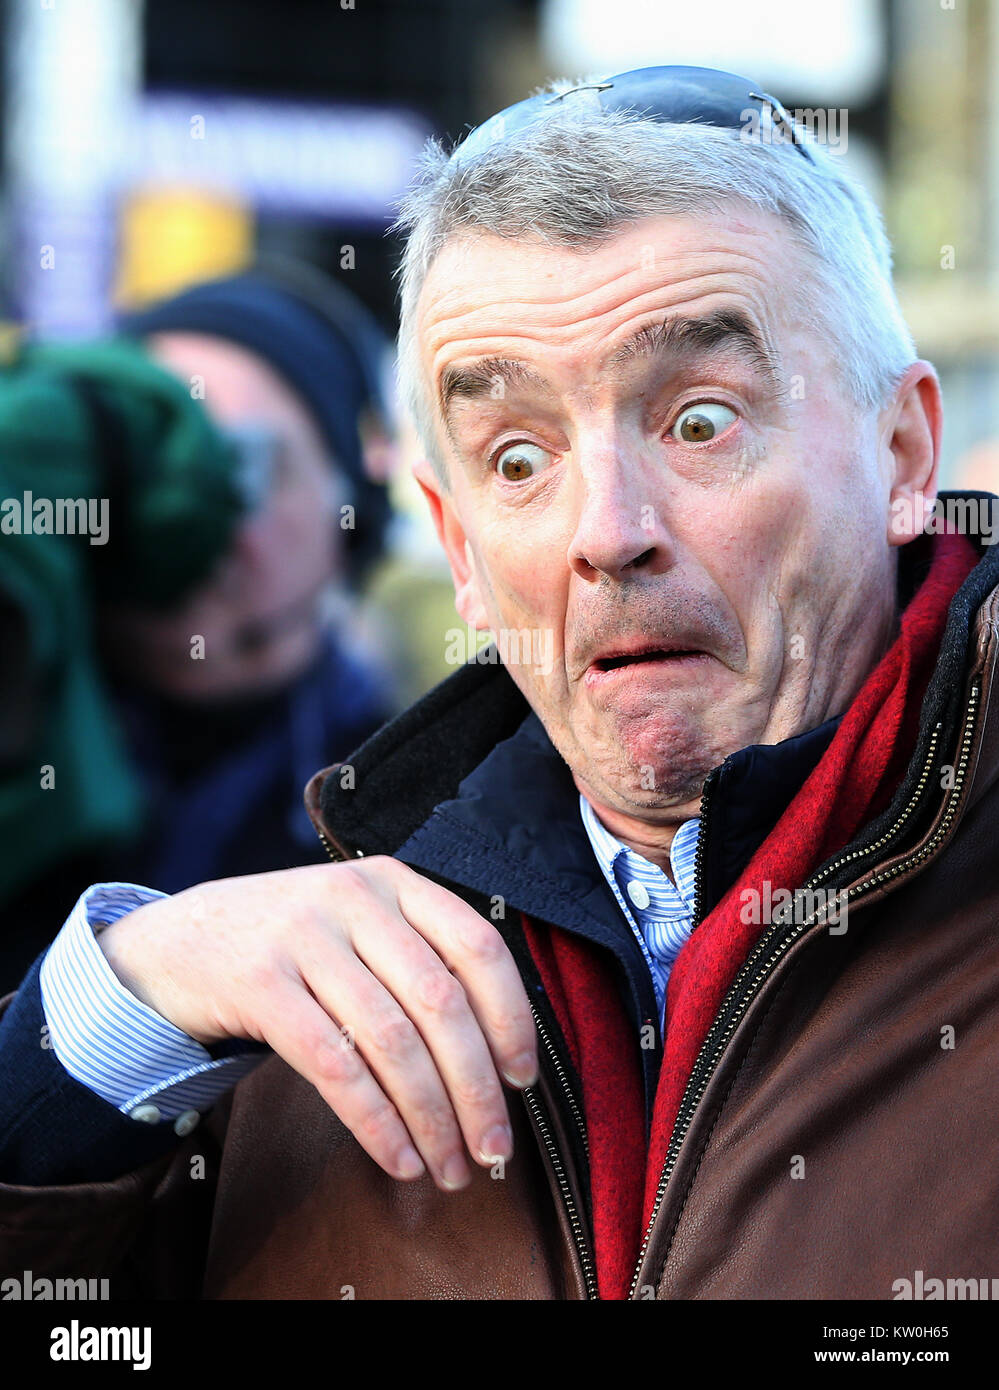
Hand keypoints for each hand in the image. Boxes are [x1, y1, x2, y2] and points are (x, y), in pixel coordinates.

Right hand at [97, 857, 538, 1191]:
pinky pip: (334, 1065)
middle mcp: (354, 897)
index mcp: (393, 880)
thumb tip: (497, 1056)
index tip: (522, 1079)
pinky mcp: (260, 982)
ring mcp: (303, 935)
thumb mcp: (356, 923)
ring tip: (449, 1168)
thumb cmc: (288, 946)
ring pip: (392, 1040)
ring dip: (431, 1117)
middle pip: (441, 1003)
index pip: (477, 948)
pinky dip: (376, 1121)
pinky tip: (398, 1157)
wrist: (173, 942)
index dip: (511, 1018)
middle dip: (476, 1088)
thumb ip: (418, 959)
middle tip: (493, 1150)